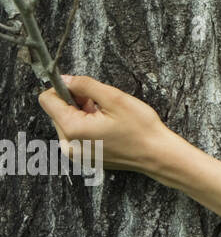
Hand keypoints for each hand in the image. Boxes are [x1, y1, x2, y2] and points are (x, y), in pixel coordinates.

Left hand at [38, 74, 173, 178]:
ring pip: (66, 122)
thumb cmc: (140, 128)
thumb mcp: (115, 98)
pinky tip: (107, 128)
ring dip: (82, 114)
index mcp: (72, 128)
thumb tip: (65, 79)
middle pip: (57, 111)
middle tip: (102, 105)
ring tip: (107, 118)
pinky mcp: (82, 158)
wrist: (156, 154)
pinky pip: (75, 135)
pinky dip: (87, 127)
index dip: (63, 88)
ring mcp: (75, 154)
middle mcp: (68, 144)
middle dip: (76, 102)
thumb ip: (86, 85)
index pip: (47, 99)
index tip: (83, 88)